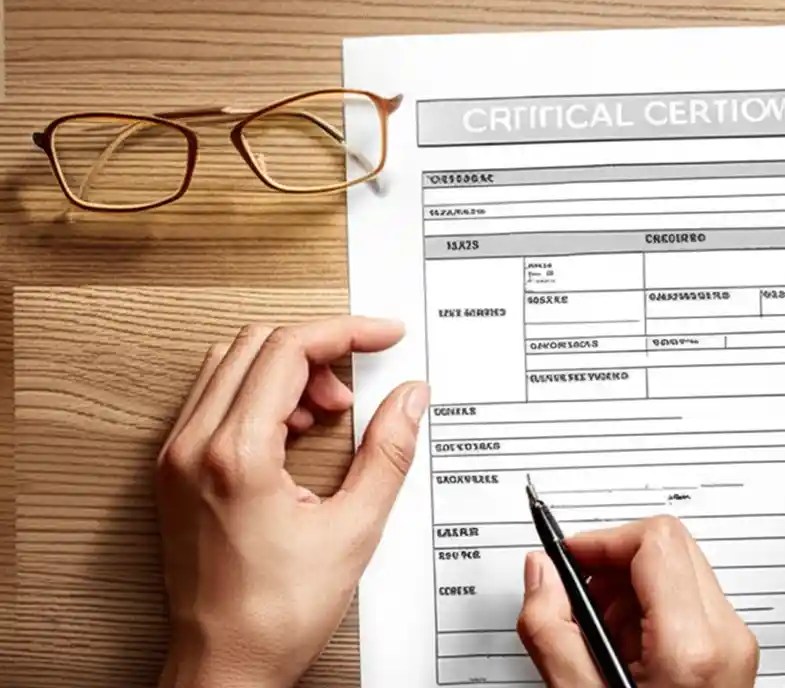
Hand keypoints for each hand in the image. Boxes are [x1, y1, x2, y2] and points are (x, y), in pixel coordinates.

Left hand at [155, 317, 427, 687]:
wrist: (224, 665)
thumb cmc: (273, 616)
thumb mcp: (353, 530)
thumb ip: (387, 453)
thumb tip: (409, 400)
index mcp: (235, 455)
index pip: (289, 349)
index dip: (346, 332)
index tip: (383, 336)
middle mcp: (193, 446)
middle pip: (256, 345)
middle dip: (317, 351)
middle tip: (356, 389)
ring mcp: (176, 458)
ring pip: (230, 366)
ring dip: (286, 372)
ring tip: (327, 415)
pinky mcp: (174, 473)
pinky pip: (214, 400)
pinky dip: (259, 397)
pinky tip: (292, 433)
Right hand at [517, 516, 758, 686]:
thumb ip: (551, 630)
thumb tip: (541, 575)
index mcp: (691, 647)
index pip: (653, 541)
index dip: (600, 540)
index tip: (566, 559)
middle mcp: (726, 637)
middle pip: (669, 545)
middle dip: (614, 561)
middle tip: (578, 596)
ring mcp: (735, 644)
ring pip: (679, 568)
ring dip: (630, 586)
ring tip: (600, 635)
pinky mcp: (732, 652)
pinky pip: (688, 599)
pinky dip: (649, 609)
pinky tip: (624, 649)